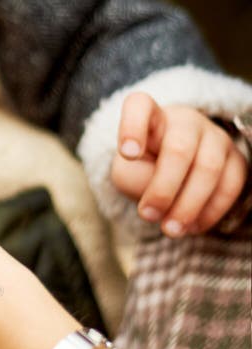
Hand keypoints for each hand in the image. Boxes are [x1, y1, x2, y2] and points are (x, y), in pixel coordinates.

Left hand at [111, 92, 247, 236]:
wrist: (171, 172)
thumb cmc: (142, 168)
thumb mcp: (126, 172)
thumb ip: (134, 178)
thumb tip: (162, 196)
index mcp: (150, 117)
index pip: (139, 106)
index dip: (132, 127)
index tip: (127, 154)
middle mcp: (185, 121)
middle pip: (179, 149)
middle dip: (163, 188)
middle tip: (148, 216)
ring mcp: (214, 138)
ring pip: (208, 168)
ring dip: (188, 205)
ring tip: (170, 230)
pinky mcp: (235, 159)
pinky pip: (230, 184)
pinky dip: (211, 210)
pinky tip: (193, 226)